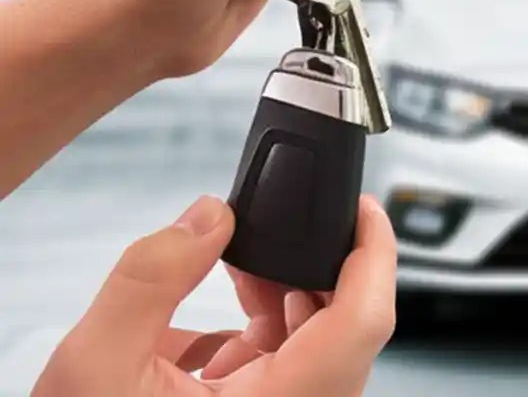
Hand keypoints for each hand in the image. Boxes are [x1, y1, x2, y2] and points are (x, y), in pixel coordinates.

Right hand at [32, 195, 395, 395]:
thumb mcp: (97, 363)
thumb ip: (153, 280)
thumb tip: (210, 217)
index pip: (363, 322)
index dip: (374, 255)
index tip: (363, 211)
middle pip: (342, 328)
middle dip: (312, 269)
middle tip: (276, 229)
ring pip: (312, 348)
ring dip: (281, 299)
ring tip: (237, 265)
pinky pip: (281, 371)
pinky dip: (255, 336)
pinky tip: (209, 326)